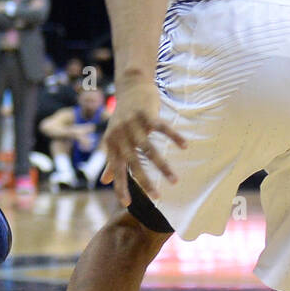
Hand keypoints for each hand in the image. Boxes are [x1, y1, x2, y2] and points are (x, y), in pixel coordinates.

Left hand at [99, 81, 187, 207]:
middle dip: (145, 181)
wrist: (129, 86)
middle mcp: (121, 136)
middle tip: (157, 198)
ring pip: (149, 149)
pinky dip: (174, 136)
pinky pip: (162, 128)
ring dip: (163, 166)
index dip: (120, 186)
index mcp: (112, 144)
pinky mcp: (147, 114)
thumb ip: (110, 160)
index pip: (116, 169)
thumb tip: (104, 180)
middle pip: (133, 163)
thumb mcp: (112, 139)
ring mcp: (133, 124)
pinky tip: (185, 146)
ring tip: (174, 180)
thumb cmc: (121, 117)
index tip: (127, 204)